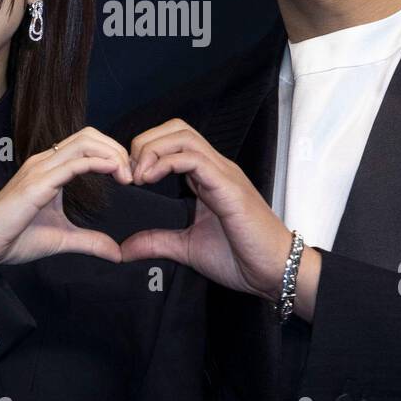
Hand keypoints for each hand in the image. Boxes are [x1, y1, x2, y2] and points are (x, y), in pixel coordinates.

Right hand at [0, 127, 132, 267]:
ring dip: (112, 155)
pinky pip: (73, 163)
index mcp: (49, 168)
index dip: (111, 153)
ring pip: (84, 143)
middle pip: (89, 135)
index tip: (127, 176)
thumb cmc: (14, 238)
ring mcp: (39, 169)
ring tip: (126, 176)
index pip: (86, 143)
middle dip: (116, 149)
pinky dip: (99, 163)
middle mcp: (44, 162)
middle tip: (131, 174)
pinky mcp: (37, 183)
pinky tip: (113, 174)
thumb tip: (116, 252)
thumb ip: (90, 241)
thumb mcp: (62, 239)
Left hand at [119, 118, 296, 301]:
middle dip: (145, 142)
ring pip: (184, 136)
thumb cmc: (242, 258)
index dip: (146, 150)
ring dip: (153, 149)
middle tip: (129, 173)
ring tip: (138, 176)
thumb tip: (125, 249)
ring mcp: (224, 174)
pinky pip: (195, 159)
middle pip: (176, 129)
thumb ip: (157, 242)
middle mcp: (216, 168)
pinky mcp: (228, 187)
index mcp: (207, 177)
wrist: (275, 272)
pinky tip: (150, 179)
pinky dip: (167, 162)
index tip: (128, 178)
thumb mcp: (187, 248)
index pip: (174, 141)